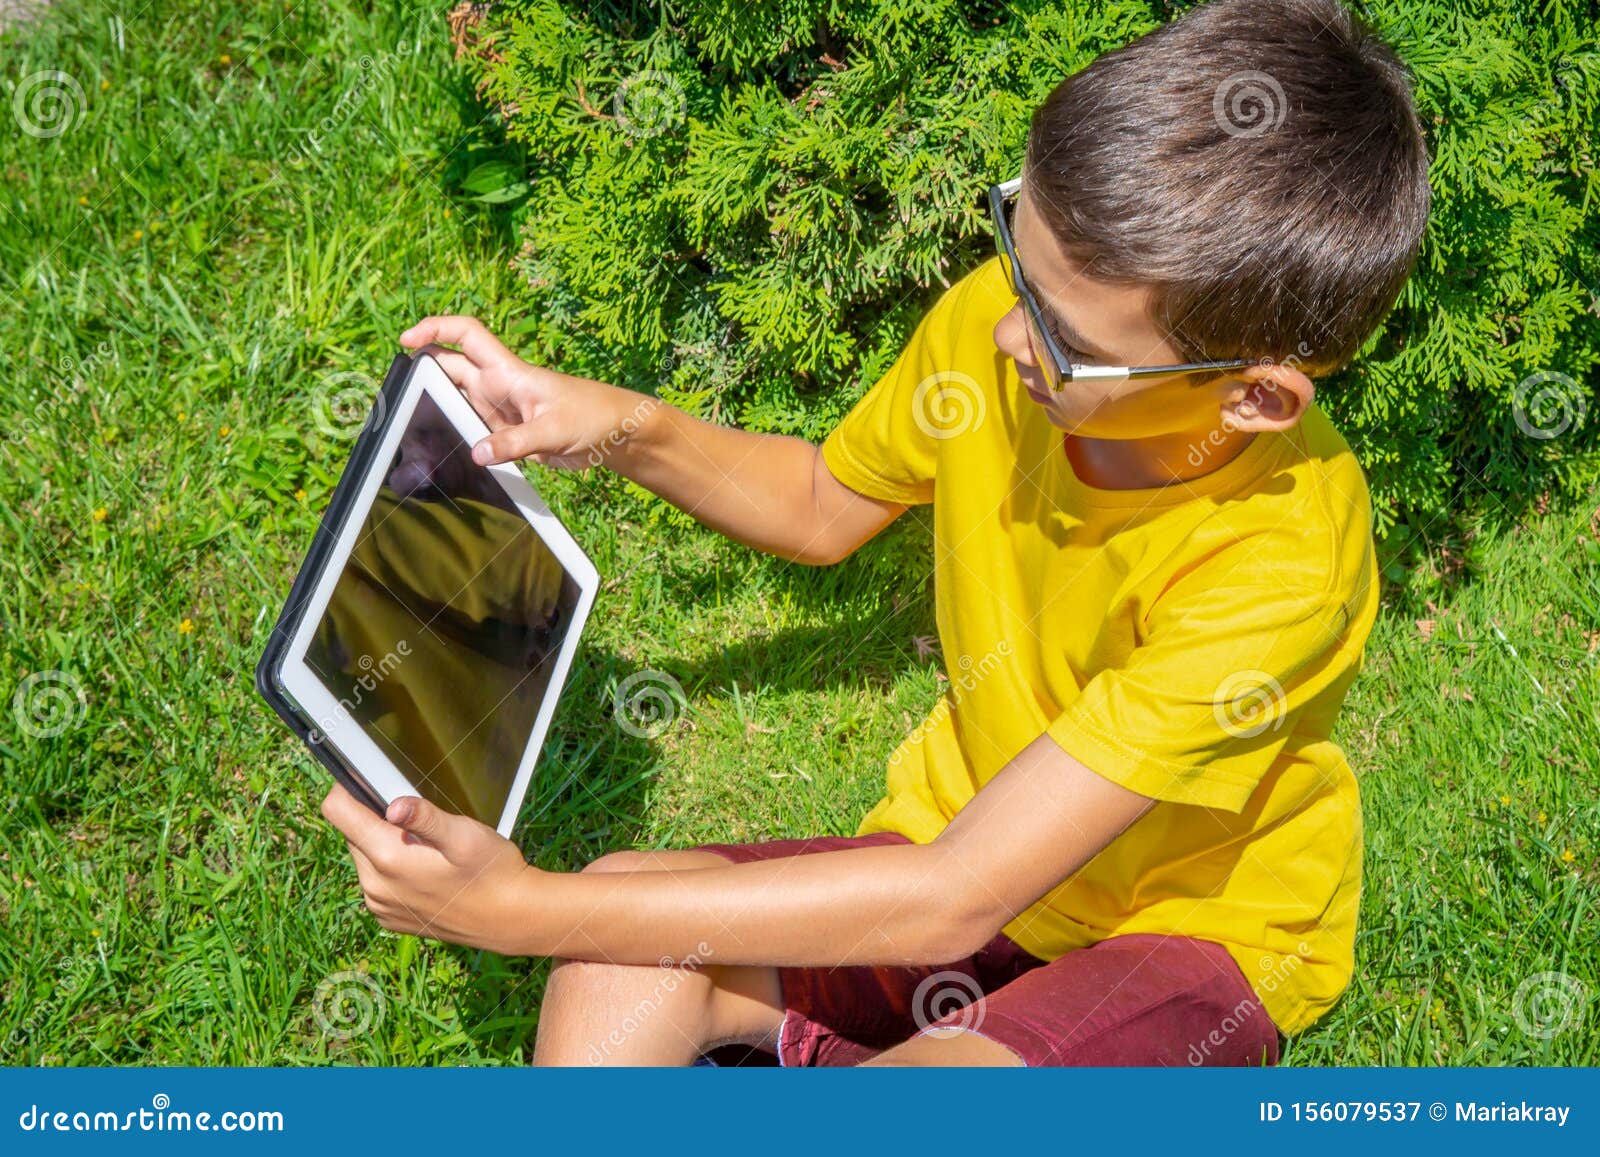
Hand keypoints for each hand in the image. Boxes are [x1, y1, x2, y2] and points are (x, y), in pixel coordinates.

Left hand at [320, 785, 539, 954]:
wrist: (510, 919)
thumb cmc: (492, 872)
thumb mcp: (465, 835)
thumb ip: (426, 817)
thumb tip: (394, 804)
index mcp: (388, 860)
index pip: (339, 812)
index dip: (347, 787)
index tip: (369, 779)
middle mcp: (374, 886)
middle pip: (352, 833)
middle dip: (375, 817)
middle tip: (419, 820)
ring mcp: (380, 906)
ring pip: (365, 857)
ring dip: (384, 844)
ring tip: (427, 847)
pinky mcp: (389, 917)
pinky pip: (377, 881)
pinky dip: (392, 869)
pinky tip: (426, 869)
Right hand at [400, 315, 652, 470]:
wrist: (614, 435)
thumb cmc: (591, 417)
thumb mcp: (553, 430)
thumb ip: (515, 443)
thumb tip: (477, 452)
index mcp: (508, 371)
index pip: (466, 335)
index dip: (434, 329)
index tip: (407, 341)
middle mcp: (497, 386)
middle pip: (448, 368)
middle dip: (421, 373)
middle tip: (397, 396)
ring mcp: (498, 410)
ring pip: (454, 400)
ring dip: (434, 408)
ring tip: (409, 426)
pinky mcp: (504, 433)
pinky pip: (470, 429)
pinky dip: (454, 436)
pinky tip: (440, 451)